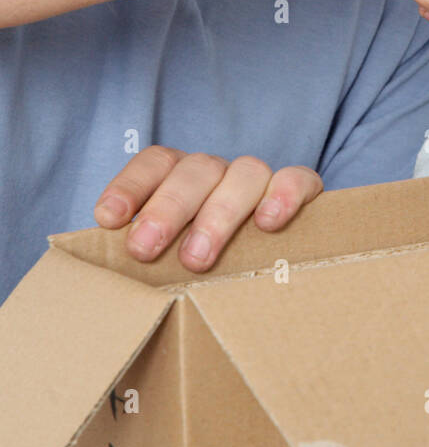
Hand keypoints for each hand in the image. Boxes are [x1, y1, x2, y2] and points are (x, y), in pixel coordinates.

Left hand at [93, 146, 322, 270]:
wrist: (271, 262)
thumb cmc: (202, 261)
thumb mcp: (169, 256)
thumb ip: (149, 257)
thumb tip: (111, 282)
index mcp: (181, 177)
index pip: (156, 163)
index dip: (131, 186)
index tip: (109, 219)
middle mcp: (218, 172)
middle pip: (195, 170)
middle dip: (168, 208)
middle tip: (145, 248)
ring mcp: (258, 179)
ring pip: (244, 173)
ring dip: (219, 213)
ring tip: (197, 258)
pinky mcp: (301, 189)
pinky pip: (297, 178)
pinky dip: (284, 195)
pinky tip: (267, 224)